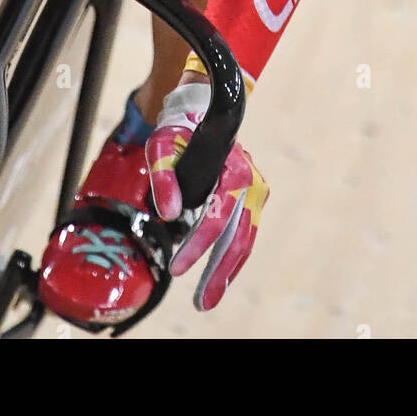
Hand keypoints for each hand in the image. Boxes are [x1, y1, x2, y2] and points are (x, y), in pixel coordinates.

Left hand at [145, 78, 267, 310]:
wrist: (201, 111)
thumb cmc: (178, 129)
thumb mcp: (161, 144)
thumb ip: (164, 176)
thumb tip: (169, 213)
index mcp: (232, 168)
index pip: (217, 216)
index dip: (198, 245)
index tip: (177, 268)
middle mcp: (250, 181)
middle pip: (238, 236)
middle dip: (219, 272)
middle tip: (201, 303)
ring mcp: (255, 190)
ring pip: (244, 239)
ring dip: (226, 271)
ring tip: (205, 300)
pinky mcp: (252, 198)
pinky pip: (243, 233)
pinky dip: (229, 257)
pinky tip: (215, 276)